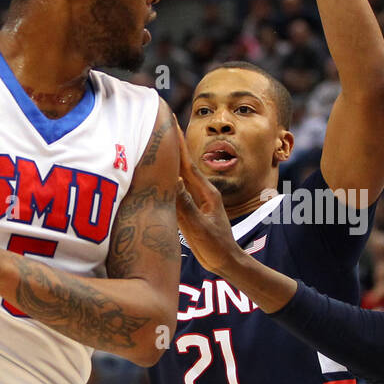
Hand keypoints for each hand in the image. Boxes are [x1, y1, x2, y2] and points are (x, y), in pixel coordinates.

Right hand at [172, 120, 242, 275]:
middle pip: (182, 164)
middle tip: (159, 124)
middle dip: (172, 144)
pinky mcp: (192, 209)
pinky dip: (167, 179)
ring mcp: (196, 200)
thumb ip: (186, 206)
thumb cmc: (216, 246)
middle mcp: (201, 192)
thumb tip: (173, 182)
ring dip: (169, 159)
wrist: (227, 261)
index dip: (177, 143)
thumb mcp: (199, 227)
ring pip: (179, 175)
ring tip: (155, 144)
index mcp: (205, 192)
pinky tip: (159, 176)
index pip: (186, 163)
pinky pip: (177, 189)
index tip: (168, 122)